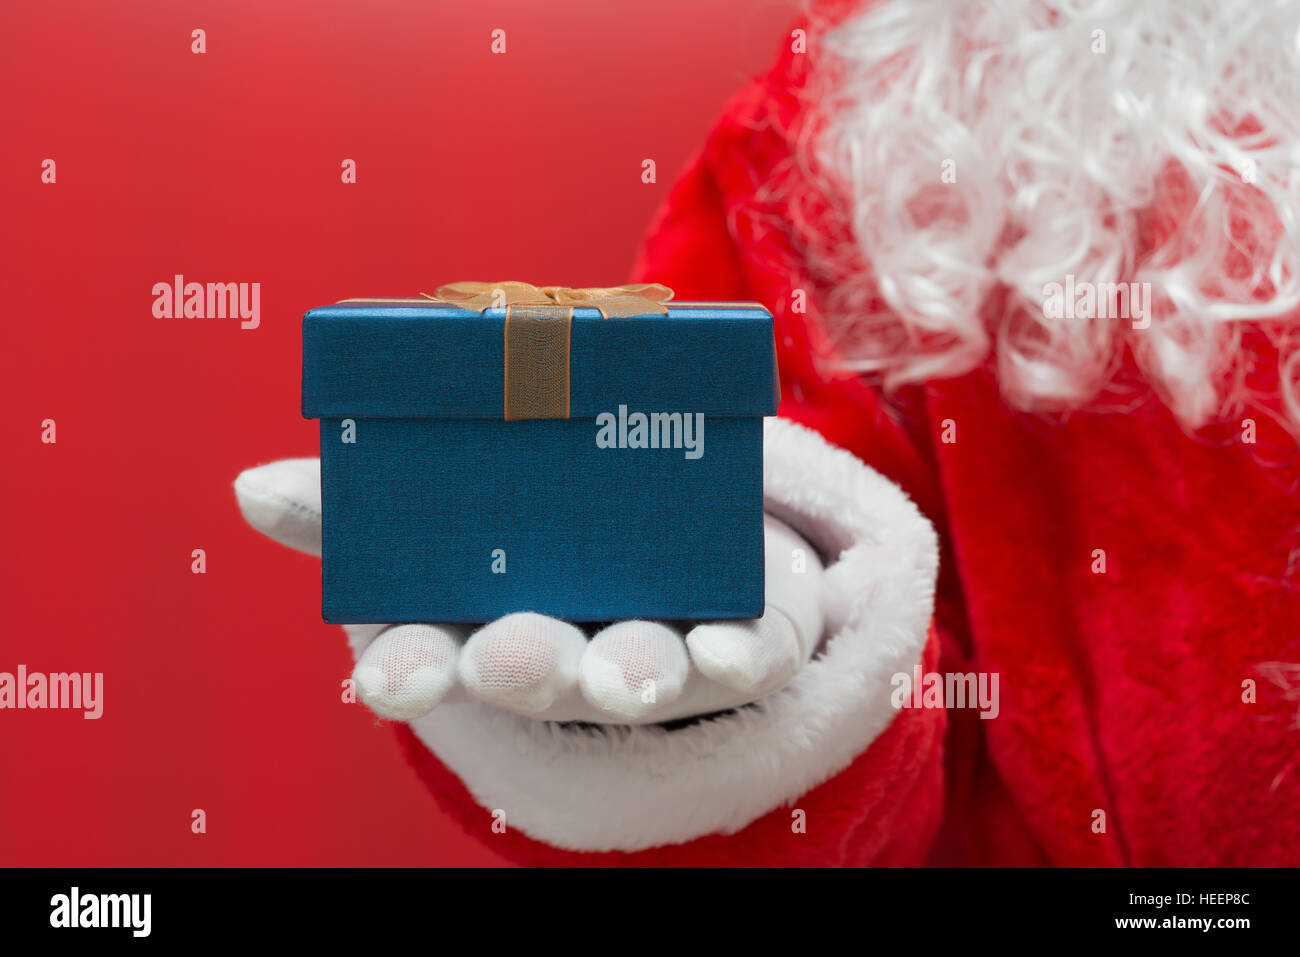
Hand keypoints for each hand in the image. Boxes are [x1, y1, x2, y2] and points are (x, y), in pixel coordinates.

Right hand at [233, 418, 938, 854]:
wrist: (684, 542)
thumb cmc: (546, 532)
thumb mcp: (450, 509)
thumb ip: (360, 503)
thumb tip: (252, 488)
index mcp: (485, 620)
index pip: (431, 657)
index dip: (410, 670)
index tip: (390, 678)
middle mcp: (568, 649)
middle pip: (538, 667)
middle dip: (522, 667)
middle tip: (506, 658)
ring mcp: (656, 646)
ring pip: (638, 669)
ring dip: (629, 672)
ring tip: (629, 674)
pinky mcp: (743, 636)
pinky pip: (749, 656)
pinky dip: (737, 655)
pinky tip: (728, 651)